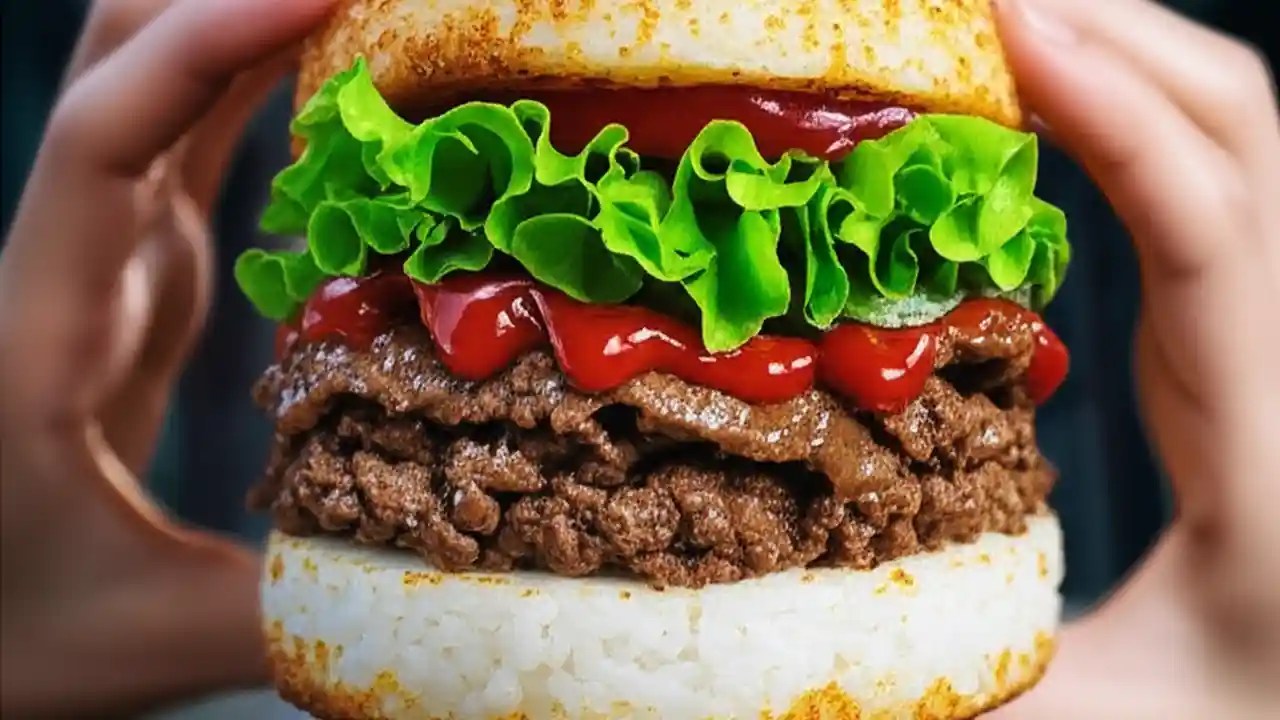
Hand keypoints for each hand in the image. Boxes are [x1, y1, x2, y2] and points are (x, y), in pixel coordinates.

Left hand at [0, 1, 334, 715]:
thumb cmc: (15, 634)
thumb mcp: (155, 639)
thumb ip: (301, 612)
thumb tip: (463, 603)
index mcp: (42, 329)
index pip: (106, 139)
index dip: (207, 44)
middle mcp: (65, 258)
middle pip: (115, 58)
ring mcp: (102, 250)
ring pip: (157, 76)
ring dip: (246, 16)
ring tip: (366, 9)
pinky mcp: (142, 262)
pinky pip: (199, 131)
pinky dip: (263, 75)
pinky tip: (340, 57)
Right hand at [989, 0, 1279, 717]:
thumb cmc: (1223, 708)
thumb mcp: (1087, 708)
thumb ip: (962, 678)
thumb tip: (795, 637)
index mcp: (1269, 443)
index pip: (1205, 229)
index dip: (1112, 115)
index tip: (1006, 37)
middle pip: (1241, 131)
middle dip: (1113, 33)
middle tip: (971, 4)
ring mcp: (1267, 326)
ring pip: (1231, 133)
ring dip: (1119, 52)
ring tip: (991, 26)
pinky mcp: (1229, 324)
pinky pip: (1191, 174)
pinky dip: (1116, 111)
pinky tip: (1030, 105)